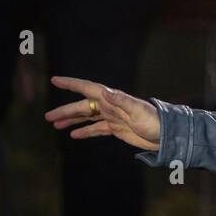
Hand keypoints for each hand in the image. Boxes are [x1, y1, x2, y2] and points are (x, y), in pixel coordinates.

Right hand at [44, 76, 159, 150]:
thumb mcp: (138, 111)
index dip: (71, 84)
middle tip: (47, 117)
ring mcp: (113, 117)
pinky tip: (73, 135)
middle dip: (65, 110)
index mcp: (113, 99)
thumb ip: (122, 101)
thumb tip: (105, 91)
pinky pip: (96, 129)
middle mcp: (111, 106)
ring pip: (87, 117)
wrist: (168, 135)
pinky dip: (85, 131)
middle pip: (83, 106)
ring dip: (71, 120)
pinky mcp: (117, 128)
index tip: (55, 80)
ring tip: (55, 124)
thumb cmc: (156, 121)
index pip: (88, 89)